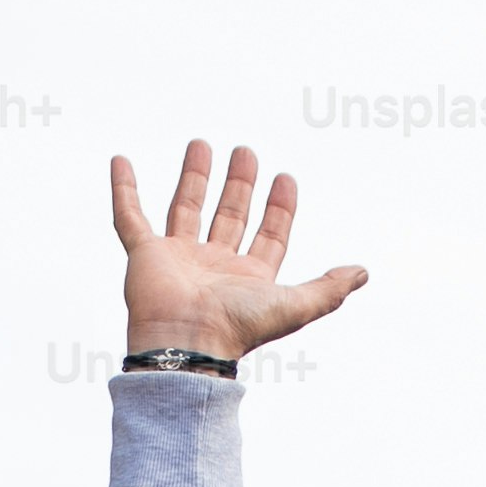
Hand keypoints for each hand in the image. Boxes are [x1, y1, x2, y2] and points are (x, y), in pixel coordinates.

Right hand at [109, 142, 365, 365]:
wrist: (186, 341)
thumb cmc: (237, 327)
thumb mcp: (295, 305)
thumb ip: (328, 289)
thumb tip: (363, 273)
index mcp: (248, 278)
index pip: (268, 235)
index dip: (279, 208)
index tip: (285, 178)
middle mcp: (214, 266)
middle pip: (230, 216)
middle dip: (239, 184)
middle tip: (246, 153)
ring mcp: (178, 258)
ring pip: (186, 208)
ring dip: (195, 177)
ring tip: (202, 144)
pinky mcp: (144, 253)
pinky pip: (129, 216)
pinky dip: (123, 189)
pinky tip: (122, 161)